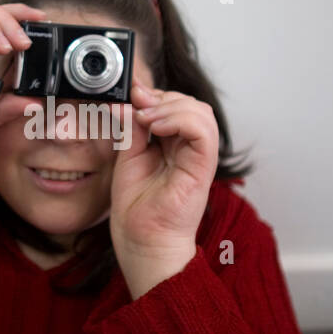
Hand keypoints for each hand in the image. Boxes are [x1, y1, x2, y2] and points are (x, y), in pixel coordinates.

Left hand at [110, 78, 219, 297]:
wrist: (141, 242)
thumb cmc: (136, 209)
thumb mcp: (129, 156)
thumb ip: (133, 127)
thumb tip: (132, 99)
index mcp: (174, 145)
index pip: (177, 105)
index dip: (156, 94)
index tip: (132, 92)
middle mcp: (190, 149)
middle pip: (191, 104)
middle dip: (163, 96)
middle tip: (138, 103)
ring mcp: (199, 158)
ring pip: (201, 112)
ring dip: (171, 106)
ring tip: (146, 118)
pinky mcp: (203, 168)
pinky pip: (204, 132)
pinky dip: (180, 119)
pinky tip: (156, 126)